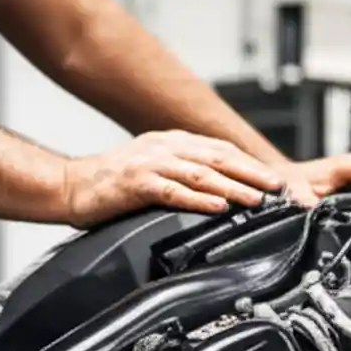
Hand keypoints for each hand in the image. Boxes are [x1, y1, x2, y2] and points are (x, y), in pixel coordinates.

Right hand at [62, 130, 284, 227]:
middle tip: (279, 188)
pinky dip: (199, 200)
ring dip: (233, 187)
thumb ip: (185, 174)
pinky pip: (174, 192)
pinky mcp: (136, 183)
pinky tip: (217, 208)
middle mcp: (166, 148)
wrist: (71, 186)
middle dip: (253, 173)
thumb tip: (223, 191)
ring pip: (202, 174)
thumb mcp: (155, 169)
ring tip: (257, 199)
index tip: (277, 181)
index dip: (252, 165)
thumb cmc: (113, 184)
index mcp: (173, 143)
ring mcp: (151, 164)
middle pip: (219, 159)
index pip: (221, 151)